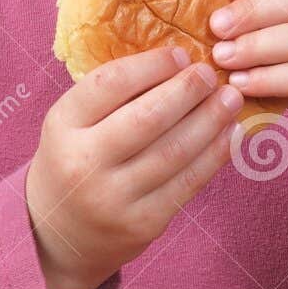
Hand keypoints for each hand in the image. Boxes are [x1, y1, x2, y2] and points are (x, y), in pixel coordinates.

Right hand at [26, 45, 243, 288]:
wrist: (57, 234)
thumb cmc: (73, 159)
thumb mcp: (73, 122)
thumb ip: (113, 95)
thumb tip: (177, 61)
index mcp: (63, 125)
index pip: (111, 84)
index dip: (152, 65)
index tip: (181, 54)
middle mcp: (85, 162)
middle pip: (148, 118)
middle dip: (187, 90)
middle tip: (210, 73)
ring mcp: (114, 198)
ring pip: (174, 151)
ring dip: (210, 120)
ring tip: (230, 98)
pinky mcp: (143, 224)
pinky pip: (187, 184)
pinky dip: (214, 155)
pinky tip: (229, 134)